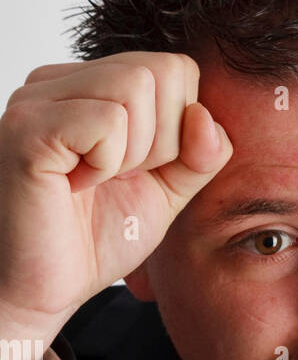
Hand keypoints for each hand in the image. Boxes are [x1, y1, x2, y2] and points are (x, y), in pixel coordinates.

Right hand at [0, 52, 232, 348]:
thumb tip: (206, 117)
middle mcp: (58, 82)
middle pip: (160, 71)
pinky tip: (77, 186)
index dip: (179, 129)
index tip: (139, 172)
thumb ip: (197, 156)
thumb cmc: (93, 242)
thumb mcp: (166, 193)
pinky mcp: (29, 128)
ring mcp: (38, 99)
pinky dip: (108, 163)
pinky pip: (108, 120)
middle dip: (162, 141)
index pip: (174, 69)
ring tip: (99, 182)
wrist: (45, 290)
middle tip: (118, 180)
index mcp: (89, 87)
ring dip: (136, 153)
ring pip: (136, 86)